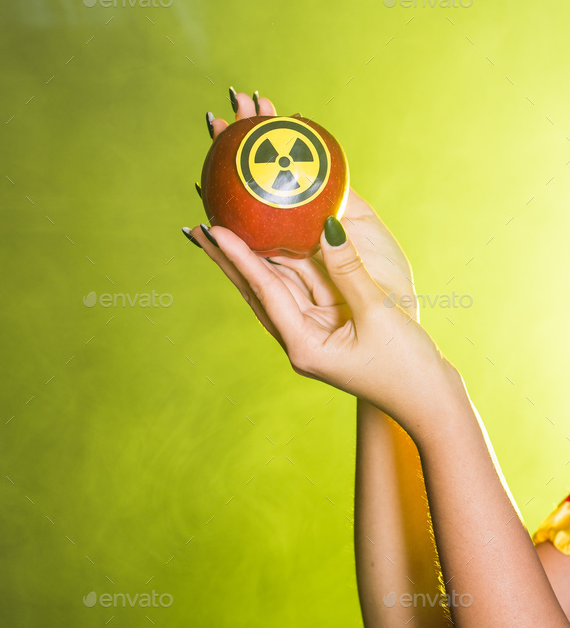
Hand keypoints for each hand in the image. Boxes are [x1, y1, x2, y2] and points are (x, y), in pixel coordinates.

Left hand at [185, 90, 453, 430]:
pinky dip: (286, 264)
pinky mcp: (329, 325)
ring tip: (222, 229)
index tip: (213, 229)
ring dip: (250, 258)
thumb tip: (326, 226)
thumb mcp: (378, 315)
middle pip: (257, 290)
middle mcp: (300, 339)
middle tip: (197, 226)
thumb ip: (350, 270)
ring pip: (276, 287)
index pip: (265, 291)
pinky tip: (273, 243)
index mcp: (303, 345)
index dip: (239, 257)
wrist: (430, 401)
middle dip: (227, 259)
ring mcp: (313, 332)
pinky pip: (302, 288)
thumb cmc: (407, 368)